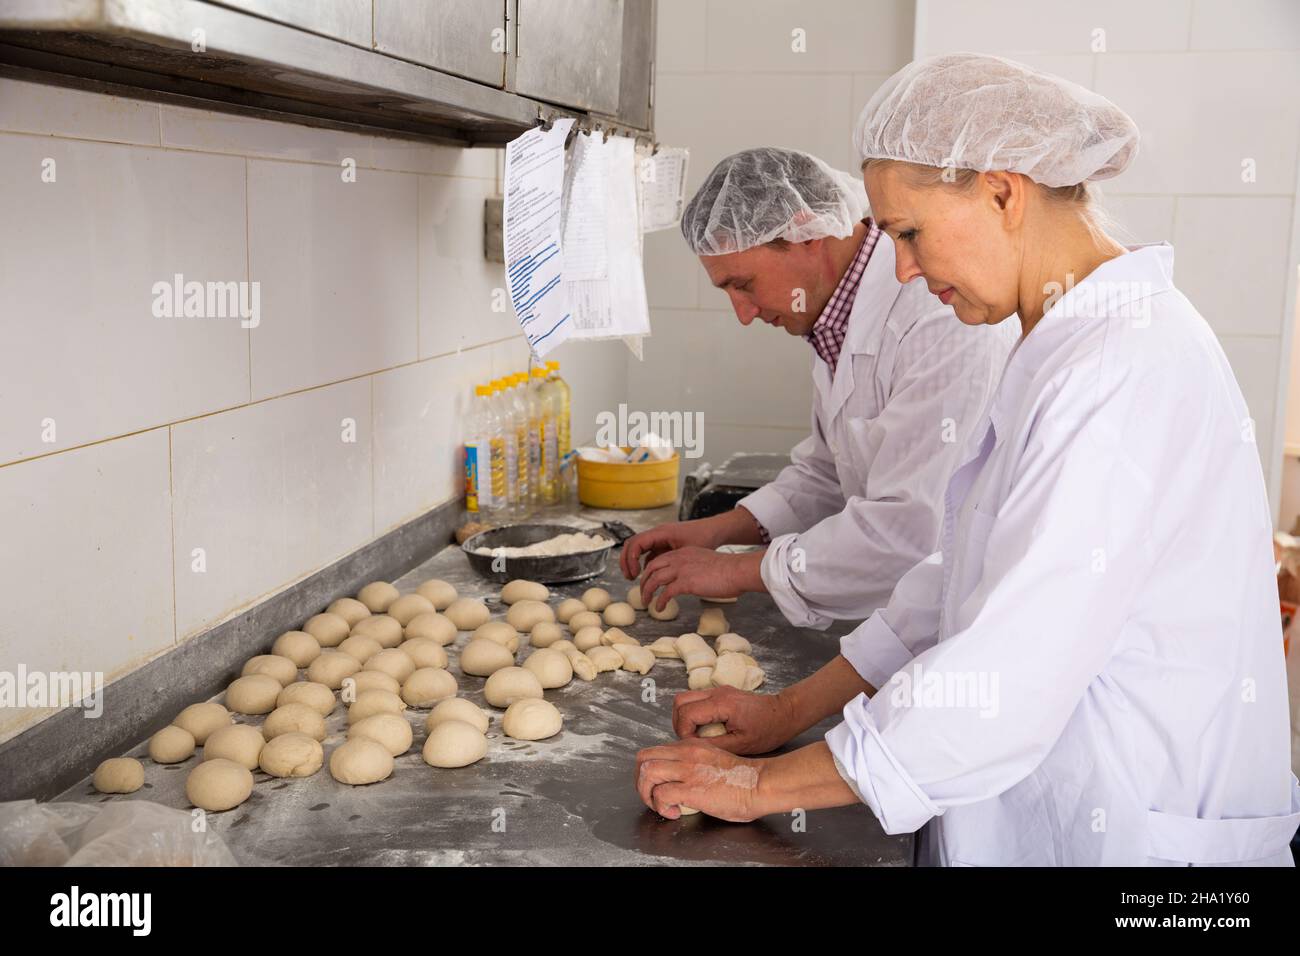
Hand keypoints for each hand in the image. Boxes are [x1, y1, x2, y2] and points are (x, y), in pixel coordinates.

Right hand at [619, 519, 725, 579]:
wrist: (714, 530)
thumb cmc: (704, 537)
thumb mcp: (686, 551)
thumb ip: (671, 562)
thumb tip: (657, 575)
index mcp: (660, 532)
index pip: (636, 543)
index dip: (631, 559)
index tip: (635, 573)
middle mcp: (657, 534)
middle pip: (631, 544)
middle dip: (626, 561)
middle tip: (629, 577)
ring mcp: (659, 538)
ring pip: (638, 548)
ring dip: (633, 562)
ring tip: (634, 577)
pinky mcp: (664, 544)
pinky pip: (648, 552)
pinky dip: (643, 562)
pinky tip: (648, 575)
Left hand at [635, 739, 767, 820]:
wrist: (760, 783)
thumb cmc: (743, 778)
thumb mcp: (712, 759)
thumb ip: (694, 764)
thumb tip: (680, 781)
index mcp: (690, 747)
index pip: (654, 751)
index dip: (650, 771)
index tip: (660, 786)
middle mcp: (685, 753)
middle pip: (642, 758)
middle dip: (640, 780)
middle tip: (652, 796)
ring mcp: (688, 769)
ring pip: (646, 772)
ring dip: (647, 793)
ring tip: (660, 805)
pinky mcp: (692, 788)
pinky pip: (661, 794)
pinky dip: (661, 806)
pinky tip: (674, 813)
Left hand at [639, 548, 763, 611]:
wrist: (737, 570)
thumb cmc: (728, 569)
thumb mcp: (706, 562)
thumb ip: (695, 568)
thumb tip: (693, 580)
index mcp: (684, 553)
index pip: (660, 559)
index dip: (651, 571)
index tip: (649, 580)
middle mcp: (679, 559)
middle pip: (652, 567)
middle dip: (644, 581)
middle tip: (643, 592)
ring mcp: (681, 570)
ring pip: (654, 579)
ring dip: (647, 592)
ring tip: (646, 602)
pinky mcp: (685, 583)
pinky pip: (666, 593)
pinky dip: (660, 601)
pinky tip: (660, 608)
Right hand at [672, 685, 795, 755]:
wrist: (785, 713)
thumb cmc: (768, 730)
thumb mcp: (741, 745)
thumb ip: (714, 746)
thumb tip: (691, 749)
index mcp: (722, 704)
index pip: (686, 713)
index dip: (683, 732)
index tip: (692, 746)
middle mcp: (717, 693)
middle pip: (679, 701)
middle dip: (679, 723)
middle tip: (689, 741)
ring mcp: (718, 690)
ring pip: (685, 698)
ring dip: (685, 718)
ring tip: (696, 736)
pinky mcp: (720, 693)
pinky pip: (697, 700)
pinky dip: (694, 714)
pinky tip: (705, 729)